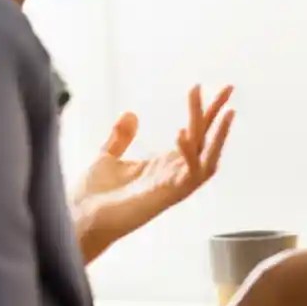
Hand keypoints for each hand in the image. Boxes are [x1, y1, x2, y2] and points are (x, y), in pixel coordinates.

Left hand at [73, 85, 235, 262]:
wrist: (79, 220)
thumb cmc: (92, 197)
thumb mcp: (107, 157)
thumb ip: (121, 138)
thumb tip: (131, 114)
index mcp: (164, 165)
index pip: (193, 133)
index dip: (202, 110)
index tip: (204, 85)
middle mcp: (174, 174)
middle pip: (206, 140)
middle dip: (217, 114)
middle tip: (227, 88)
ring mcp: (173, 185)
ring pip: (208, 158)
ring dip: (219, 135)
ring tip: (225, 111)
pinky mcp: (167, 196)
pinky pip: (189, 175)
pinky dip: (190, 154)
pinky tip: (183, 132)